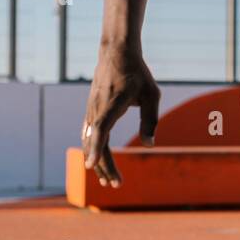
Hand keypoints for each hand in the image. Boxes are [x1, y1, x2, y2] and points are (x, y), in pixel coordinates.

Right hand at [81, 47, 159, 186]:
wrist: (116, 53)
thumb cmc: (137, 74)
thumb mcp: (152, 95)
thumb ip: (150, 120)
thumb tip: (150, 145)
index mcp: (111, 105)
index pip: (100, 130)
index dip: (95, 149)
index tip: (89, 166)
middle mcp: (96, 109)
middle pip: (95, 143)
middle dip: (104, 167)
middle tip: (115, 185)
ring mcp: (91, 110)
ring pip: (90, 141)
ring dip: (98, 162)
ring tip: (107, 180)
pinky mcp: (91, 110)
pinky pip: (88, 134)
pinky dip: (93, 149)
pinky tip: (97, 161)